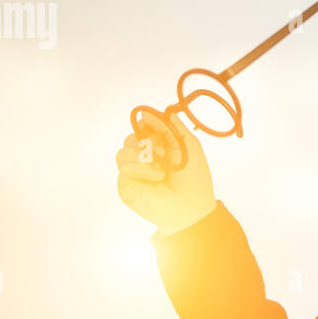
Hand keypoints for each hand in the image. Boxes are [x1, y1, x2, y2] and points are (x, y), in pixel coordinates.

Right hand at [116, 112, 216, 234]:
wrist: (190, 206)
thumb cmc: (194, 178)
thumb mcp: (188, 145)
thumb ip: (171, 126)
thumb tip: (150, 112)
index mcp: (160, 147)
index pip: (144, 128)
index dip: (145, 123)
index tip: (150, 121)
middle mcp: (145, 158)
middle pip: (131, 137)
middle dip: (143, 140)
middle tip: (160, 149)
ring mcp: (135, 171)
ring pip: (123, 151)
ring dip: (143, 156)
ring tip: (161, 166)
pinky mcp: (127, 183)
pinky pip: (124, 166)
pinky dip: (142, 169)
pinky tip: (157, 176)